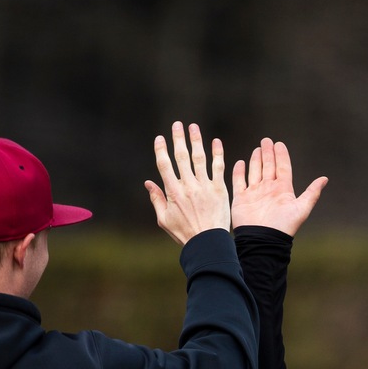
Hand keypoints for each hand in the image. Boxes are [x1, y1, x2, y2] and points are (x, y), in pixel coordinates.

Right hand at [143, 121, 230, 244]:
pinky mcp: (219, 189)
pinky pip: (218, 168)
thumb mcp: (164, 219)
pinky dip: (217, 154)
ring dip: (196, 141)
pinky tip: (216, 142)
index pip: (164, 165)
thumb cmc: (184, 233)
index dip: (161, 150)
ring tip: (194, 127)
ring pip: (199, 158)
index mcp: (173, 192)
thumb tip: (148, 183)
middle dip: (178, 138)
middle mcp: (188, 186)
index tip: (160, 138)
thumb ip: (156, 199)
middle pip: (181, 157)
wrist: (208, 243)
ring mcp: (204, 186)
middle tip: (177, 124)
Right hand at [231, 137, 327, 234]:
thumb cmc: (283, 226)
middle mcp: (269, 189)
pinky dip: (239, 172)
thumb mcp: (301, 208)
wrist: (263, 240)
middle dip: (268, 153)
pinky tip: (241, 162)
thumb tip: (325, 179)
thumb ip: (312, 193)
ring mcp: (255, 193)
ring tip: (257, 149)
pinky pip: (239, 182)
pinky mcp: (241, 199)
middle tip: (266, 140)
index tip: (279, 143)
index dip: (281, 156)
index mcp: (283, 190)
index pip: (283, 168)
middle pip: (268, 166)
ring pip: (255, 172)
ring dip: (256, 160)